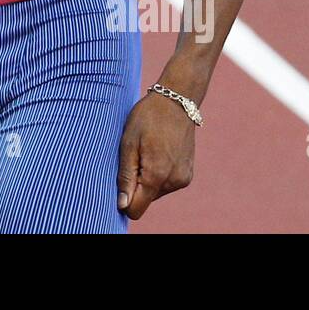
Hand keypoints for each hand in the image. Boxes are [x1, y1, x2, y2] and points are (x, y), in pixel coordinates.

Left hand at [116, 91, 196, 219]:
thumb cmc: (147, 118)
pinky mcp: (187, 174)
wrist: (176, 101)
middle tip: (135, 155)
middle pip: (146, 199)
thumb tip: (123, 205)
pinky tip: (157, 151)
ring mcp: (183, 178)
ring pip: (155, 192)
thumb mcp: (128, 143)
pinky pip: (166, 183)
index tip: (120, 179)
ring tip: (147, 151)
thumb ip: (125, 176)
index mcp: (157, 175)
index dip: (124, 199)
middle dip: (136, 184)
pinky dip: (158, 174)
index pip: (137, 208)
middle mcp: (174, 182)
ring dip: (147, 178)